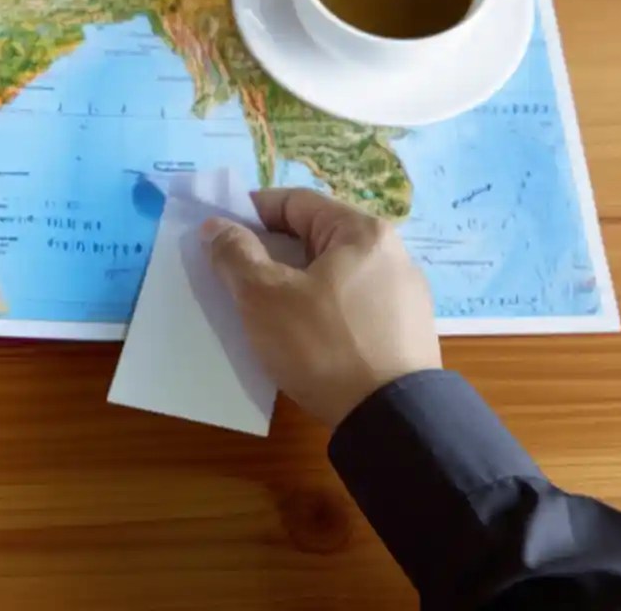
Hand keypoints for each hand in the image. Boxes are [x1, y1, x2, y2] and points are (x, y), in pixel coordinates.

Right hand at [202, 188, 440, 427]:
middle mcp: (390, 253)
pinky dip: (318, 310)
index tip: (219, 234)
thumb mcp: (265, 297)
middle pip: (314, 238)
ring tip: (263, 311)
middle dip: (269, 253)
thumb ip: (235, 254)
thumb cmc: (323, 345)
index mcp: (361, 232)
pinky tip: (301, 337)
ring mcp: (401, 294)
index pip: (295, 202)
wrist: (390, 419)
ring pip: (331, 274)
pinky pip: (349, 305)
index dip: (250, 212)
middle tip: (234, 277)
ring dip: (292, 284)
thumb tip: (217, 227)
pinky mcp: (403, 330)